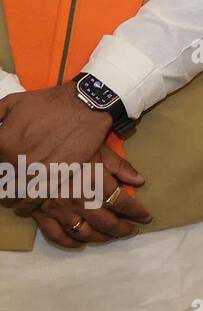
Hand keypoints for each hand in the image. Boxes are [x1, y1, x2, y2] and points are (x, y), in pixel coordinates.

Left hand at [0, 83, 113, 213]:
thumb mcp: (12, 102)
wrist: (85, 105)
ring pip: (17, 194)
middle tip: (3, 190)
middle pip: (2, 184)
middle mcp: (17, 158)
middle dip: (1, 190)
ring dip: (11, 201)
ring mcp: (38, 168)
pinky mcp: (57, 175)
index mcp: (3, 141)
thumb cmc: (48, 103)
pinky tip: (25, 207)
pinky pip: (37, 197)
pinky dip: (28, 205)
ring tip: (11, 202)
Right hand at [22, 144, 149, 248]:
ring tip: (112, 236)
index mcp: (95, 182)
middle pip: (106, 222)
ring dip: (101, 237)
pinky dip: (71, 243)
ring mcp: (60, 210)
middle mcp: (79, 200)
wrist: (29, 148)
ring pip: (85, 232)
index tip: (146, 217)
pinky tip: (81, 243)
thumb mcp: (98, 148)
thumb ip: (119, 166)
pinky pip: (57, 236)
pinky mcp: (42, 215)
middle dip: (122, 229)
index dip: (137, 212)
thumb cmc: (67, 144)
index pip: (123, 203)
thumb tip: (140, 181)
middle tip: (132, 231)